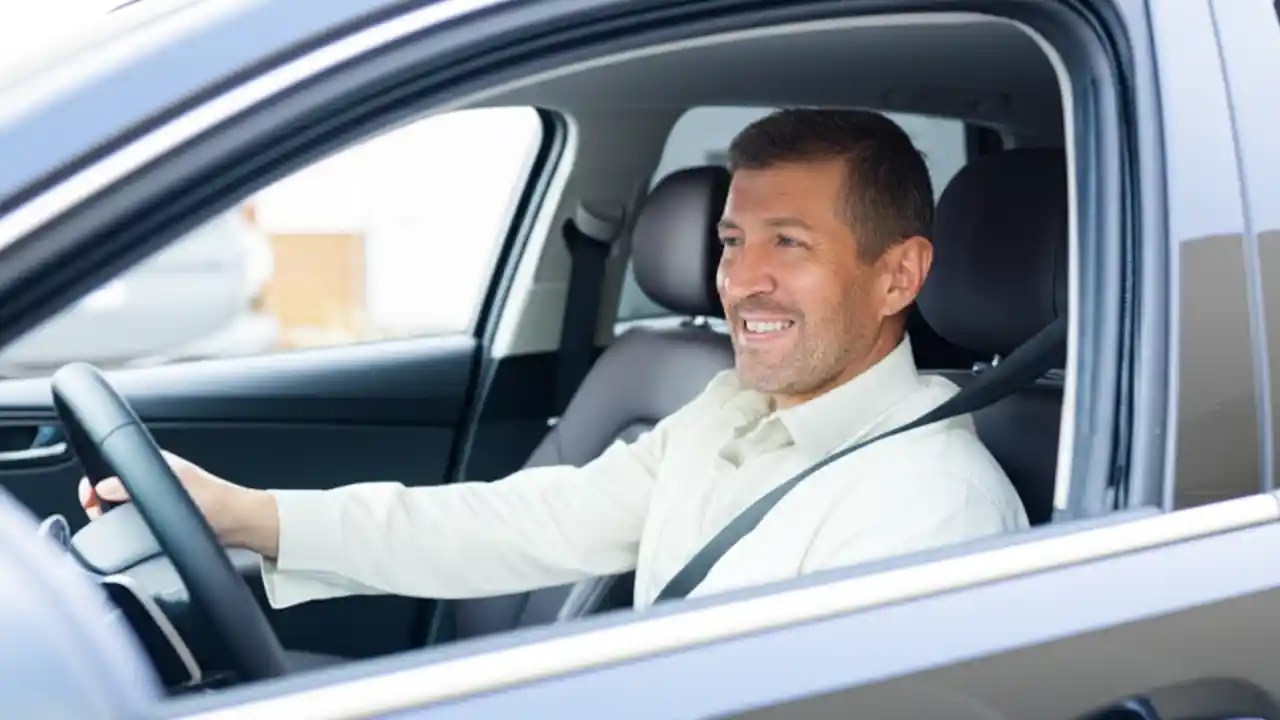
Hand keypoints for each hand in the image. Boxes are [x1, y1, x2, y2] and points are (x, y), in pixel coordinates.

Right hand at [77, 450, 279, 557]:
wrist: (239, 524)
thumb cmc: (217, 501)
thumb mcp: (175, 488)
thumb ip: (138, 486)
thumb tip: (103, 487)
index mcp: (157, 466)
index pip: (114, 469)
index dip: (95, 483)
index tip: (88, 497)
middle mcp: (156, 481)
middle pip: (113, 491)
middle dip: (99, 503)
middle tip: (97, 515)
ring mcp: (158, 502)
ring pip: (121, 509)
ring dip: (110, 517)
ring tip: (108, 525)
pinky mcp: (163, 520)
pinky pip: (133, 523)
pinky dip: (124, 528)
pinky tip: (124, 535)